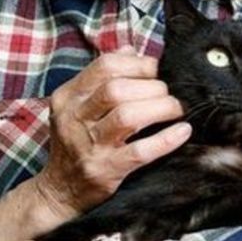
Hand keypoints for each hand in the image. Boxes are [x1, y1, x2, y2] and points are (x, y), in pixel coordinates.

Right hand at [35, 46, 190, 219]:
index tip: (157, 70)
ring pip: (128, 116)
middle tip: (170, 93)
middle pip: (117, 89)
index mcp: (69, 97)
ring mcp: (89, 146)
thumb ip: (103, 77)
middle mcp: (74, 118)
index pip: (105, 66)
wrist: (59, 191)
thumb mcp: (79, 106)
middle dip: (152, 87)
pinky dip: (166, 139)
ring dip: (161, 108)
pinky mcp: (105, 170)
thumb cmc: (77, 142)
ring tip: (177, 109)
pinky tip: (182, 131)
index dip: (138, 64)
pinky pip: (141, 151)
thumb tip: (132, 50)